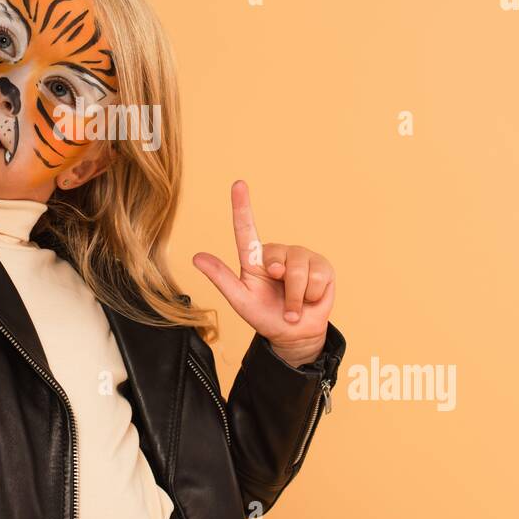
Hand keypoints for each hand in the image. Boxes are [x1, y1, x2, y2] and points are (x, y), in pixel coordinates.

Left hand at [192, 181, 335, 365]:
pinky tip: (310, 299)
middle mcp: (278, 252)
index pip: (246, 228)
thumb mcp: (240, 300)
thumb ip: (220, 278)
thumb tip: (196, 257)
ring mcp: (301, 256)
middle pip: (281, 261)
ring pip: (300, 272)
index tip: (238, 184)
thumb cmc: (265, 315)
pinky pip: (318, 278)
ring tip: (295, 305)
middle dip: (284, 287)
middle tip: (282, 302)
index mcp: (255, 258)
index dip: (242, 205)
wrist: (295, 334)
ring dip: (297, 297)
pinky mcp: (322, 265)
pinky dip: (313, 296)